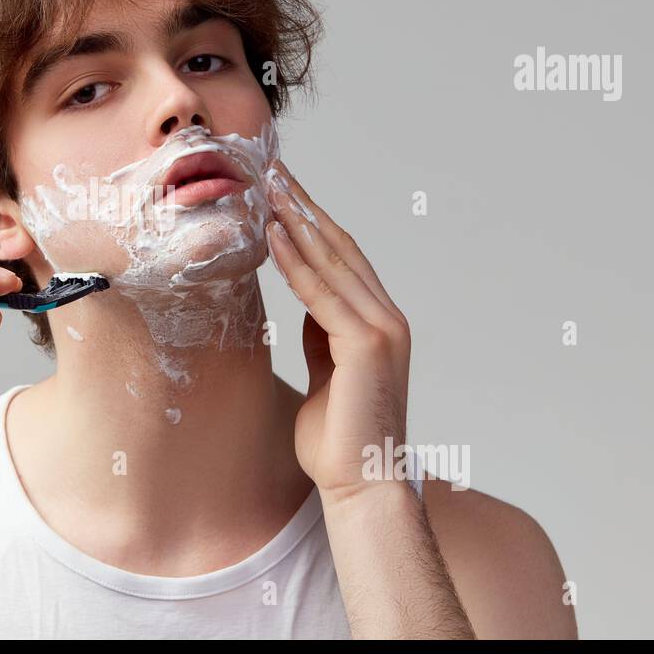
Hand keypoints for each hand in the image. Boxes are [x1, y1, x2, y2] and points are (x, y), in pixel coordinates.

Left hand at [263, 162, 412, 500]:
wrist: (360, 485)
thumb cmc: (338, 439)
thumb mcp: (326, 372)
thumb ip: (323, 335)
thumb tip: (308, 305)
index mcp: (378, 322)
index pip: (342, 256)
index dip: (311, 219)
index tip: (280, 189)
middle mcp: (387, 317)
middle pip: (340, 246)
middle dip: (303, 205)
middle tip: (270, 168)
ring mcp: (382, 328)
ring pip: (332, 260)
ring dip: (296, 219)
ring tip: (266, 186)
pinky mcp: (366, 345)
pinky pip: (321, 292)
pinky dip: (296, 260)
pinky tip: (272, 233)